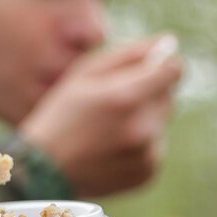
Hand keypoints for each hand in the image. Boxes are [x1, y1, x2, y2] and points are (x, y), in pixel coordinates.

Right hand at [18, 35, 181, 197]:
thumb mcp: (85, 74)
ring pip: (161, 122)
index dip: (161, 65)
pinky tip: (109, 148)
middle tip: (111, 104)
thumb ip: (130, 55)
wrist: (43, 173)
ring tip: (106, 130)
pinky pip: (155, 147)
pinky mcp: (148, 172)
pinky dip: (139, 144)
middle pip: (167, 95)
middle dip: (147, 93)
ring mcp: (147, 154)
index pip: (172, 70)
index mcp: (126, 98)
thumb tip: (169, 43)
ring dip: (143, 119)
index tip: (148, 67)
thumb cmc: (60, 115)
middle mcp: (142, 128)